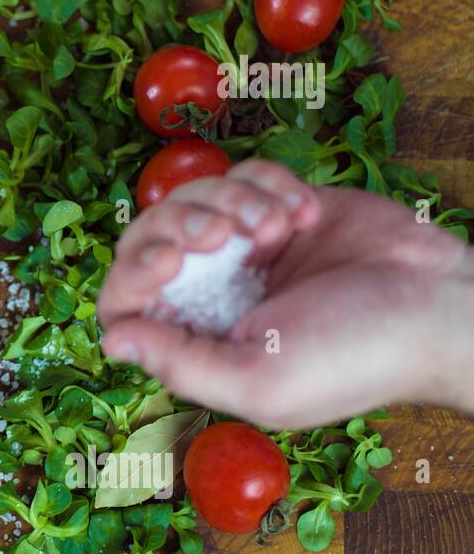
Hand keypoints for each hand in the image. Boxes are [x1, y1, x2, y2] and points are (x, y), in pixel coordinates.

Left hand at [98, 159, 473, 427]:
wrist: (441, 304)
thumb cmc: (356, 356)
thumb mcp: (259, 379)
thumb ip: (180, 362)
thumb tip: (112, 341)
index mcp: (198, 341)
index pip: (124, 303)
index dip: (132, 274)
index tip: (171, 260)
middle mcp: (213, 293)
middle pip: (149, 239)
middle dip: (177, 224)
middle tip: (221, 233)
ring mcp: (245, 248)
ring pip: (193, 198)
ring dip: (231, 202)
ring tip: (275, 227)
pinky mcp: (279, 208)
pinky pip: (243, 175)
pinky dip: (268, 184)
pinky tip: (303, 213)